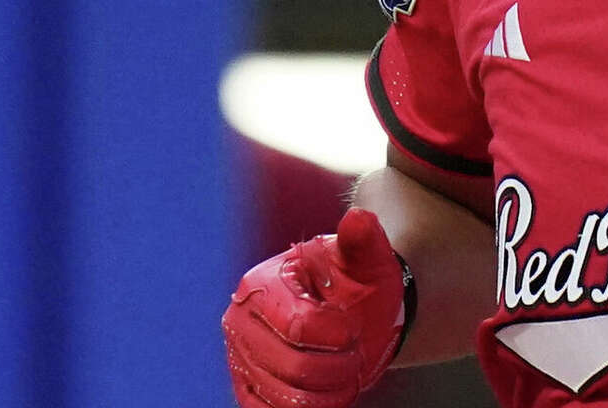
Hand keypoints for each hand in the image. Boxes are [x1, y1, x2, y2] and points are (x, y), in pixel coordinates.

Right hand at [223, 208, 412, 407]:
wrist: (353, 310)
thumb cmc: (359, 282)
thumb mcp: (368, 259)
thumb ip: (363, 240)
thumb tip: (359, 218)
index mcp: (262, 283)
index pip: (301, 327)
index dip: (340, 335)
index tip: (353, 326)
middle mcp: (239, 321)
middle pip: (295, 368)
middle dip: (340, 366)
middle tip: (356, 352)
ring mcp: (239, 357)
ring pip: (288, 397)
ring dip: (332, 390)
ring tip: (346, 369)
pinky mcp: (246, 389)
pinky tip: (328, 390)